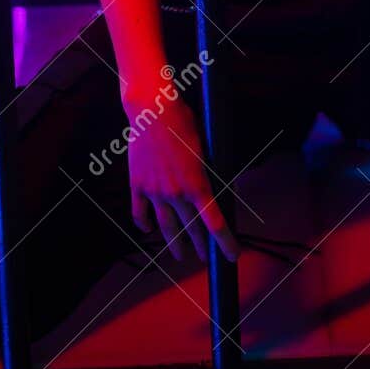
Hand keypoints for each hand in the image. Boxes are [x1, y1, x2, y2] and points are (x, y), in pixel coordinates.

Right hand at [125, 89, 239, 265]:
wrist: (151, 111)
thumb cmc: (183, 122)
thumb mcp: (206, 147)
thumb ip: (208, 172)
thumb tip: (216, 189)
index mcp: (197, 184)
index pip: (215, 223)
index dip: (225, 242)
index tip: (232, 256)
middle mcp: (176, 193)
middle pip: (192, 229)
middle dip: (202, 246)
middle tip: (207, 257)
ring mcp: (154, 191)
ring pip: (166, 227)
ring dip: (175, 244)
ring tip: (180, 255)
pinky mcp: (137, 185)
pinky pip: (139, 212)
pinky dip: (144, 224)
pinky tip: (148, 230)